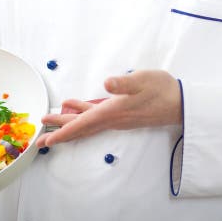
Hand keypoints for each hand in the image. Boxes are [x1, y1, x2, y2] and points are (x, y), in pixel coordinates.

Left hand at [36, 70, 181, 147]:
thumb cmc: (161, 89)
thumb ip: (124, 83)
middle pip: (81, 128)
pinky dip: (83, 116)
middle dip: (60, 132)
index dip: (64, 131)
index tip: (47, 140)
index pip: (82, 123)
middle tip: (41, 139)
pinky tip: (78, 107)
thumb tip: (107, 83)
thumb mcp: (143, 80)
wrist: (180, 103)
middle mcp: (112, 119)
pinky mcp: (122, 115)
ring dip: (70, 124)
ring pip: (88, 124)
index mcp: (112, 111)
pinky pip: (96, 119)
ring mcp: (117, 119)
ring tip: (53, 123)